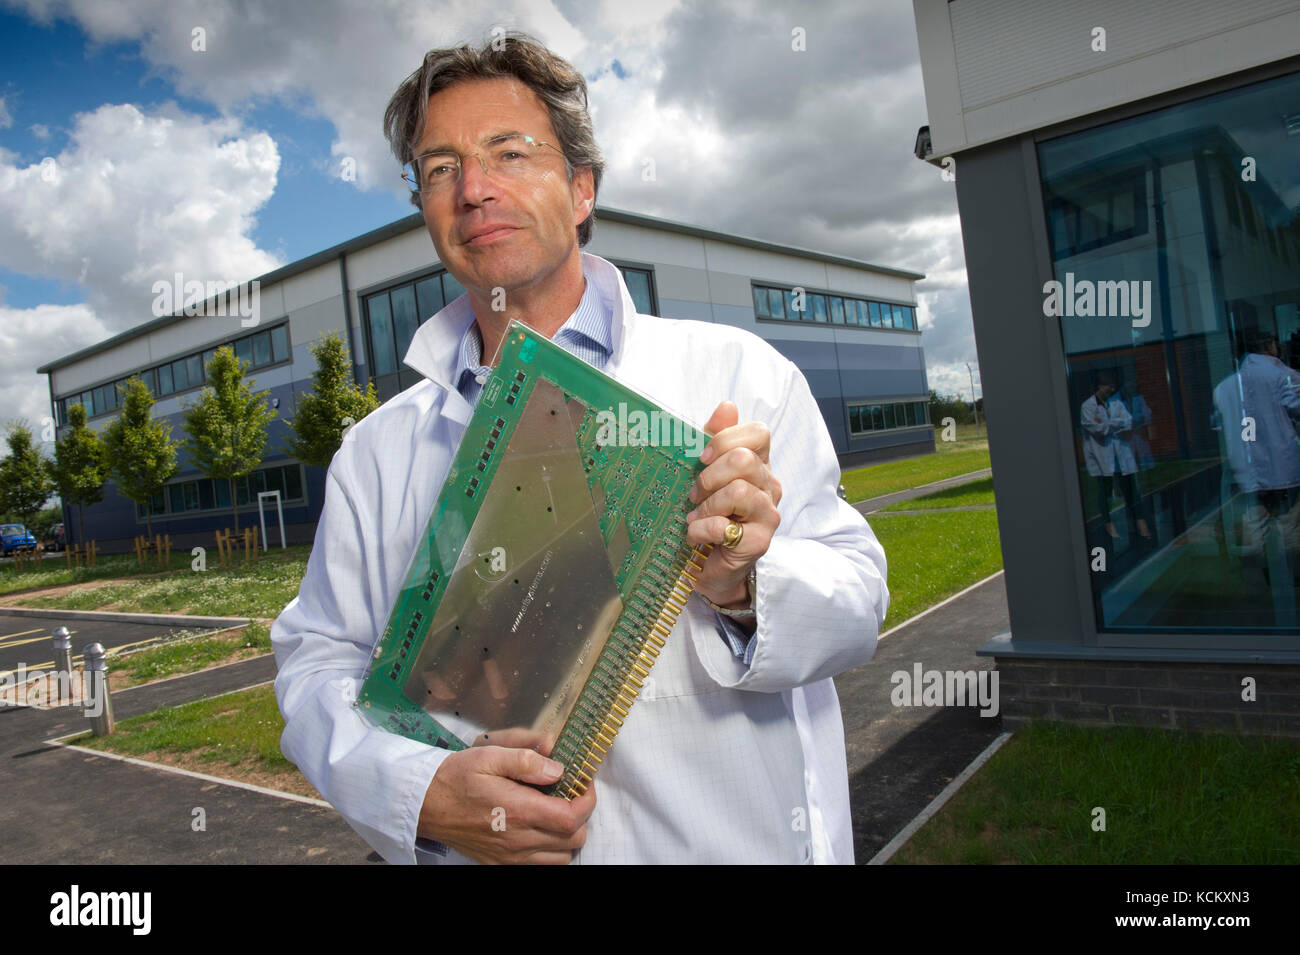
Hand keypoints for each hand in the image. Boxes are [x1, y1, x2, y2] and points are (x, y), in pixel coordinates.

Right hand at [418, 738, 594, 864]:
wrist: (426, 804)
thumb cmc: (456, 778)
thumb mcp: (489, 755)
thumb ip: (527, 760)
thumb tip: (558, 769)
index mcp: (518, 810)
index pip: (572, 817)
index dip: (587, 800)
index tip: (583, 784)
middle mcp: (518, 839)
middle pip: (573, 838)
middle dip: (580, 815)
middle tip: (570, 794)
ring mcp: (510, 856)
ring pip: (562, 856)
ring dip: (567, 835)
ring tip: (555, 811)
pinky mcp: (501, 864)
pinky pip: (541, 865)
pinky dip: (551, 850)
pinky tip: (540, 829)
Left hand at [684, 401, 781, 608]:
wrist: (713, 567)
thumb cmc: (711, 517)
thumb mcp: (709, 475)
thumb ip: (717, 440)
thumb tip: (727, 406)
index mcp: (760, 466)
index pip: (759, 433)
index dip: (726, 439)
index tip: (703, 457)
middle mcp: (770, 487)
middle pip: (744, 460)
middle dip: (710, 475)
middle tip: (695, 493)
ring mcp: (768, 515)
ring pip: (737, 491)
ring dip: (705, 505)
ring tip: (696, 515)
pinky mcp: (759, 542)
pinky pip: (724, 526)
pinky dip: (700, 529)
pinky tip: (696, 536)